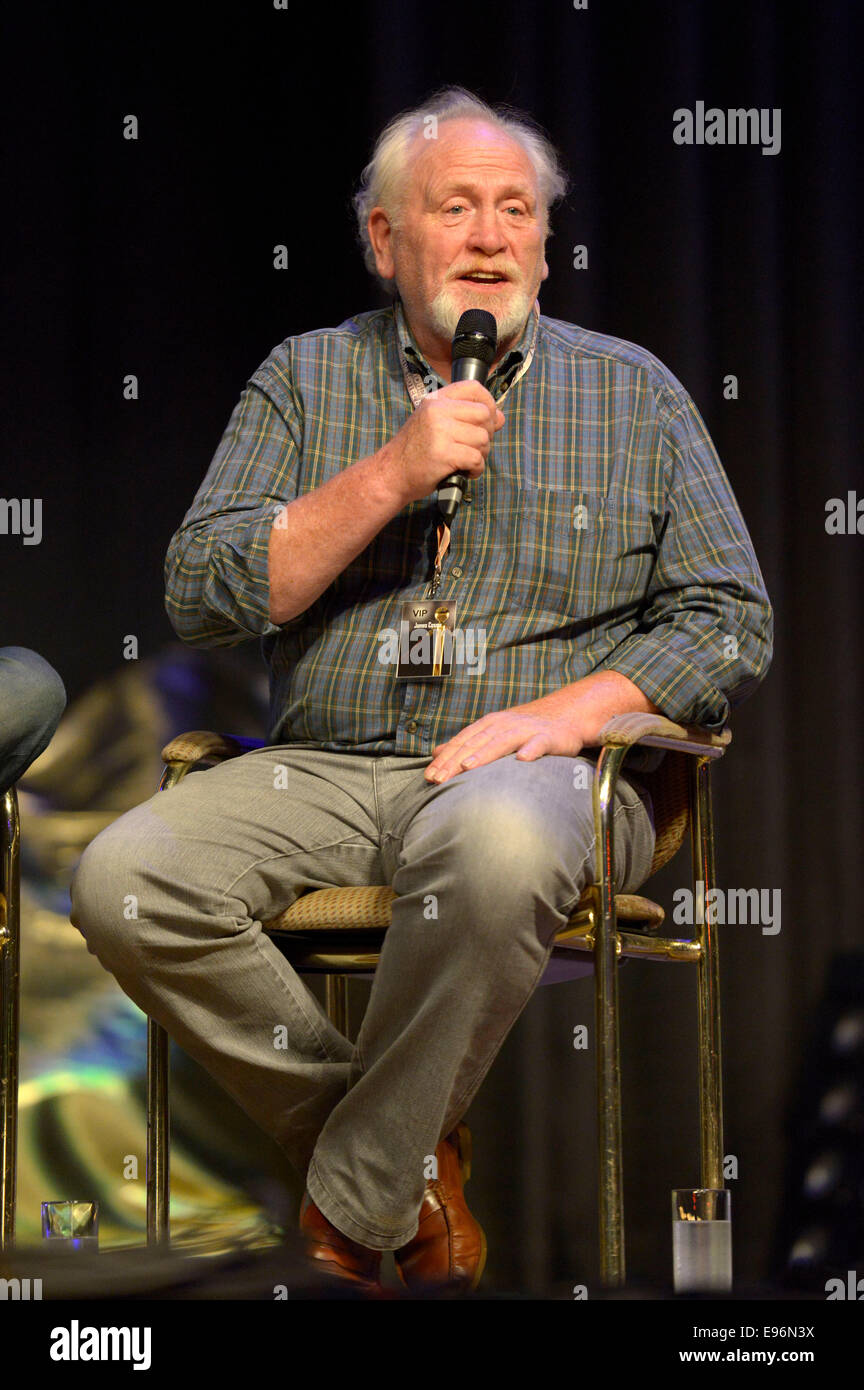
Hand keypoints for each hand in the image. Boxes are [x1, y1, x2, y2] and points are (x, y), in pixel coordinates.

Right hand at [380, 380, 504, 505]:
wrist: (391, 474)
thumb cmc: (415, 451)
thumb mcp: (436, 425)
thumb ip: (466, 418)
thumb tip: (500, 417)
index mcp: (436, 400)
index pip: (474, 388)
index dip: (489, 403)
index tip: (488, 419)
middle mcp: (437, 411)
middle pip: (484, 415)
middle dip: (487, 434)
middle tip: (475, 447)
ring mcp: (439, 431)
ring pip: (483, 438)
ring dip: (481, 454)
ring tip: (467, 461)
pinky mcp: (443, 454)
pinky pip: (476, 458)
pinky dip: (476, 469)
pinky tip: (465, 472)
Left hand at [424, 688, 598, 783]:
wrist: (566, 714)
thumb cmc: (526, 728)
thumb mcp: (493, 732)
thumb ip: (466, 743)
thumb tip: (437, 753)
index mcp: (488, 725)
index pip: (461, 742)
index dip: (444, 759)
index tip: (429, 778)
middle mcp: (503, 725)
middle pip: (475, 743)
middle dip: (455, 761)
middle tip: (439, 779)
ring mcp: (525, 730)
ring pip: (501, 742)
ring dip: (484, 754)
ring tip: (468, 767)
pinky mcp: (548, 737)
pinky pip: (538, 744)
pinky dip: (531, 749)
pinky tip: (522, 759)